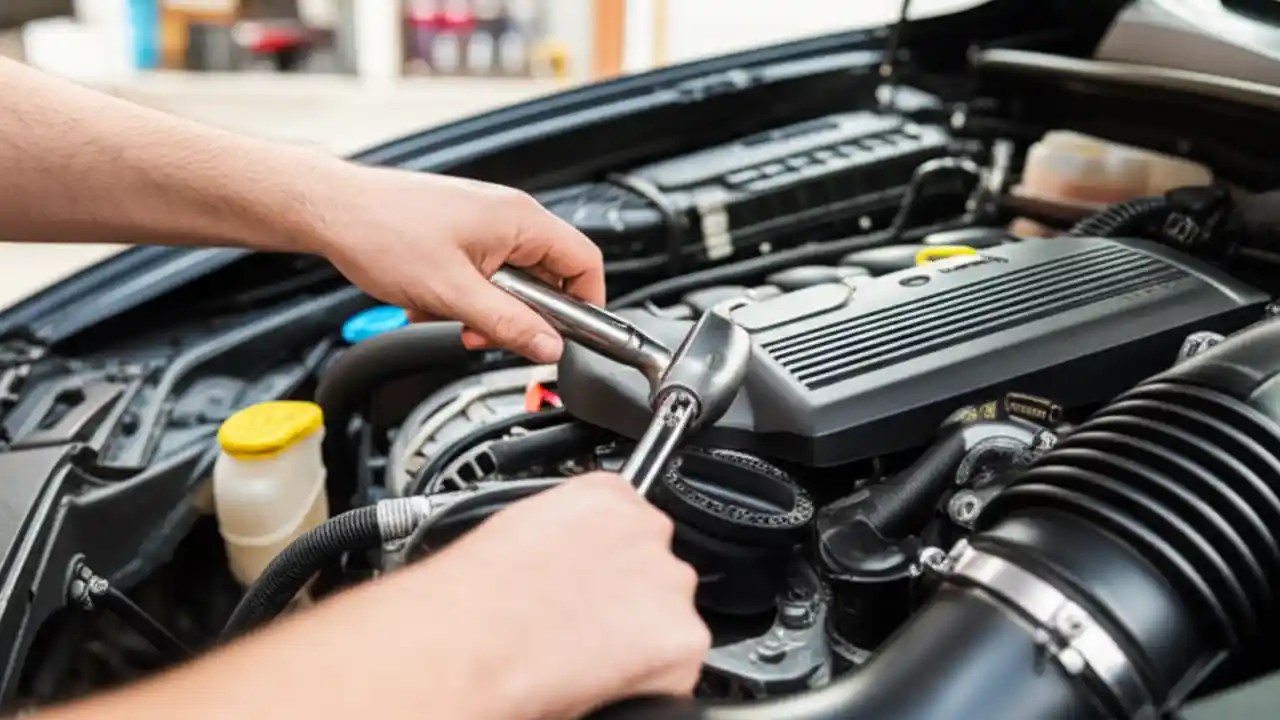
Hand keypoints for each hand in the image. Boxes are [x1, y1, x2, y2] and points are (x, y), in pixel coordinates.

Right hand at [41, 474, 707, 719]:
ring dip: (614, 647)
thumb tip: (496, 552)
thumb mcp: (466, 541)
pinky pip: (665, 669)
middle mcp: (632, 530)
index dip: (604, 557)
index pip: (628, 509)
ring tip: (556, 664)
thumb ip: (502, 537)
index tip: (591, 574)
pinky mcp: (662, 643)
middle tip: (555, 638)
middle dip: (605, 608)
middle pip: (647, 573)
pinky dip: (633, 681)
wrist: (435, 650)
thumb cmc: (428, 605)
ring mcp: (654, 586)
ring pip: (658, 626)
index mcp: (586, 495)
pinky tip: (586, 682)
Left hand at [312, 166, 604, 362]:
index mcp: (520, 219)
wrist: (331, 211)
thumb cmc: (383, 231)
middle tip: (492, 334)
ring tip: (451, 317)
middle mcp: (507, 217)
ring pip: (509, 283)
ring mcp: (482, 225)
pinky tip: (430, 302)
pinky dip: (461, 299)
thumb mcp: (453, 293)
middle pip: (547, 279)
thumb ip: (509, 323)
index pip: (585, 262)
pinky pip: (480, 277)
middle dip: (521, 316)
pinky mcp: (459, 235)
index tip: (570, 336)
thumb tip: (549, 346)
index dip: (587, 304)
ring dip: (485, 311)